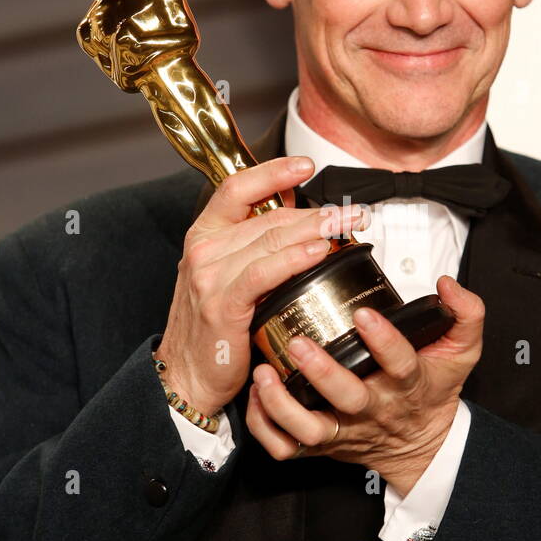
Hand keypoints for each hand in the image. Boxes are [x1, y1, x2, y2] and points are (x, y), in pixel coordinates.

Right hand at [157, 157, 363, 414]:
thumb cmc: (214, 328)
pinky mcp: (221, 305)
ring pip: (271, 240)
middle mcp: (204, 250)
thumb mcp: (230, 275)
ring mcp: (210, 276)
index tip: (305, 165)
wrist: (187, 376)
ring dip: (316, 230)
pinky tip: (318, 253)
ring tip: (346, 227)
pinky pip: (263, 273)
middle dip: (316, 212)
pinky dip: (294, 260)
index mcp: (204, 236)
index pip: (237, 188)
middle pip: (267, 217)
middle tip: (352, 212)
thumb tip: (292, 206)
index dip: (273, 172)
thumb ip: (255, 241)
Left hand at [246, 275, 484, 494]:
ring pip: (309, 428)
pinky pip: (286, 447)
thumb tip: (448, 284)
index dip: (384, 341)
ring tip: (266, 373)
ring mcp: (343, 429)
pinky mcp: (320, 445)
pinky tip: (257, 395)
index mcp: (408, 384)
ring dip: (283, 404)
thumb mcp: (462, 352)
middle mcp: (373, 408)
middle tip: (299, 343)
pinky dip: (265, 426)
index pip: (401, 364)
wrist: (421, 444)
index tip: (365, 314)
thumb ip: (466, 314)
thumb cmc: (432, 391)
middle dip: (322, 372)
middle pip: (348, 398)